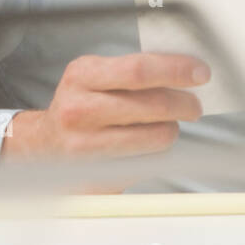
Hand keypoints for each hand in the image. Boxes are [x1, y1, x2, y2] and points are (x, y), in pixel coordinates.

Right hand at [0, 52, 208, 191]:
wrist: (44, 147)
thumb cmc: (80, 107)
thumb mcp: (94, 77)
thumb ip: (130, 72)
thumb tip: (183, 69)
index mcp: (82, 75)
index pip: (139, 69)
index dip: (176, 70)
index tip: (200, 72)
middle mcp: (79, 109)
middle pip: (152, 104)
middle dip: (184, 103)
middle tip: (194, 105)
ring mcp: (86, 146)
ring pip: (154, 136)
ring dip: (171, 130)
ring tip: (167, 125)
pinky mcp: (97, 174)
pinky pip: (147, 162)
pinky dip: (157, 153)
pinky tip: (148, 146)